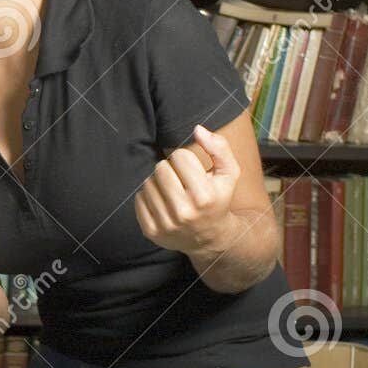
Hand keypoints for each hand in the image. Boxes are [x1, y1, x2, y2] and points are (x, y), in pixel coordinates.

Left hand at [134, 123, 240, 255]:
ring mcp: (166, 224)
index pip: (179, 156)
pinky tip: (163, 202)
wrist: (210, 238)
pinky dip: (149, 196)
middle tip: (180, 180)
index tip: (192, 170)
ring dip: (158, 182)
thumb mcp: (229, 174)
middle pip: (161, 168)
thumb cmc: (218, 199)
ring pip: (148, 183)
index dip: (185, 159)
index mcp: (205, 196)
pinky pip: (139, 199)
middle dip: (170, 169)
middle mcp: (184, 212)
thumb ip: (219, 148)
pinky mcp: (152, 231)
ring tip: (172, 191)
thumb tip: (197, 129)